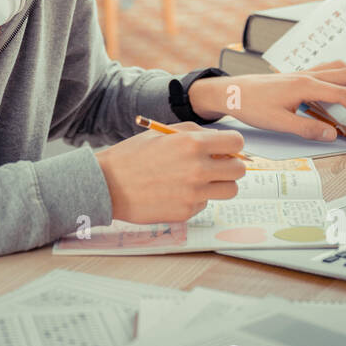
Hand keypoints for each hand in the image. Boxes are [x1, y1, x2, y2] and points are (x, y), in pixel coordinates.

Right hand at [94, 121, 246, 222]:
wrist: (107, 185)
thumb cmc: (133, 156)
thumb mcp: (163, 133)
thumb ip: (195, 133)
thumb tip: (221, 142)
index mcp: (192, 143)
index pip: (236, 143)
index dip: (233, 145)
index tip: (226, 149)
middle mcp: (197, 169)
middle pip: (239, 170)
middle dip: (231, 166)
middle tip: (217, 166)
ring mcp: (193, 193)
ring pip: (229, 190)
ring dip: (219, 184)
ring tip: (200, 180)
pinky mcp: (186, 212)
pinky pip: (205, 203)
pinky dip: (196, 198)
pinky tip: (175, 192)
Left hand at [190, 61, 345, 140]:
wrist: (230, 91)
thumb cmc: (250, 104)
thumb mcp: (278, 122)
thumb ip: (308, 129)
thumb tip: (333, 134)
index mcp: (305, 85)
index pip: (343, 96)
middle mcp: (307, 75)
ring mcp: (302, 74)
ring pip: (339, 70)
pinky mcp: (297, 76)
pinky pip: (326, 71)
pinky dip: (341, 78)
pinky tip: (342, 90)